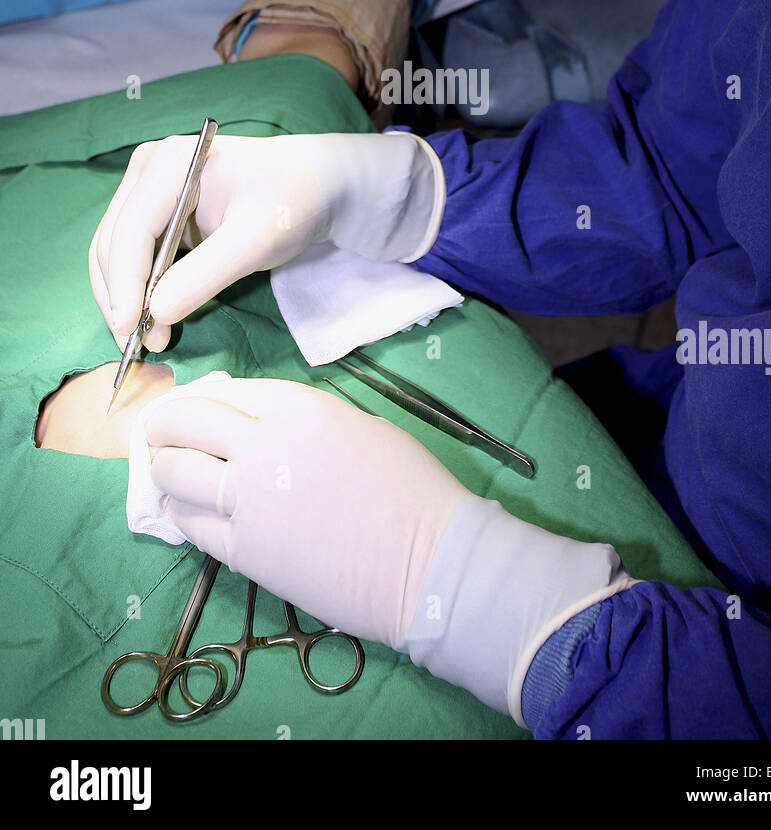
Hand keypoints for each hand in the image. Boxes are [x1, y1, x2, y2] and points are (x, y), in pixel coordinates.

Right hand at [90, 130, 443, 351]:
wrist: (317, 184)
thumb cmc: (293, 202)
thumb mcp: (257, 241)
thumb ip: (204, 275)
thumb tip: (154, 313)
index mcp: (171, 163)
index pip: (132, 230)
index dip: (124, 283)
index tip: (129, 329)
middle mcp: (149, 168)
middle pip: (114, 242)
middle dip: (122, 296)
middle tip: (141, 345)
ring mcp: (149, 187)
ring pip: (116, 250)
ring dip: (125, 296)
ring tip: (150, 338)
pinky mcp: (157, 208)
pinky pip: (133, 252)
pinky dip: (138, 287)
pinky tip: (155, 318)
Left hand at [141, 374, 633, 720]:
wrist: (430, 561)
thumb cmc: (410, 488)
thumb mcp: (359, 426)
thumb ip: (303, 419)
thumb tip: (257, 421)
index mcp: (300, 406)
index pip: (229, 390)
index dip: (205, 397)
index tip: (196, 406)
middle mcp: (263, 444)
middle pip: (187, 422)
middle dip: (165, 423)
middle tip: (159, 432)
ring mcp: (248, 499)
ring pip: (174, 471)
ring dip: (161, 466)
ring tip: (163, 470)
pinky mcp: (244, 551)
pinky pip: (191, 523)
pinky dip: (179, 511)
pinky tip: (183, 510)